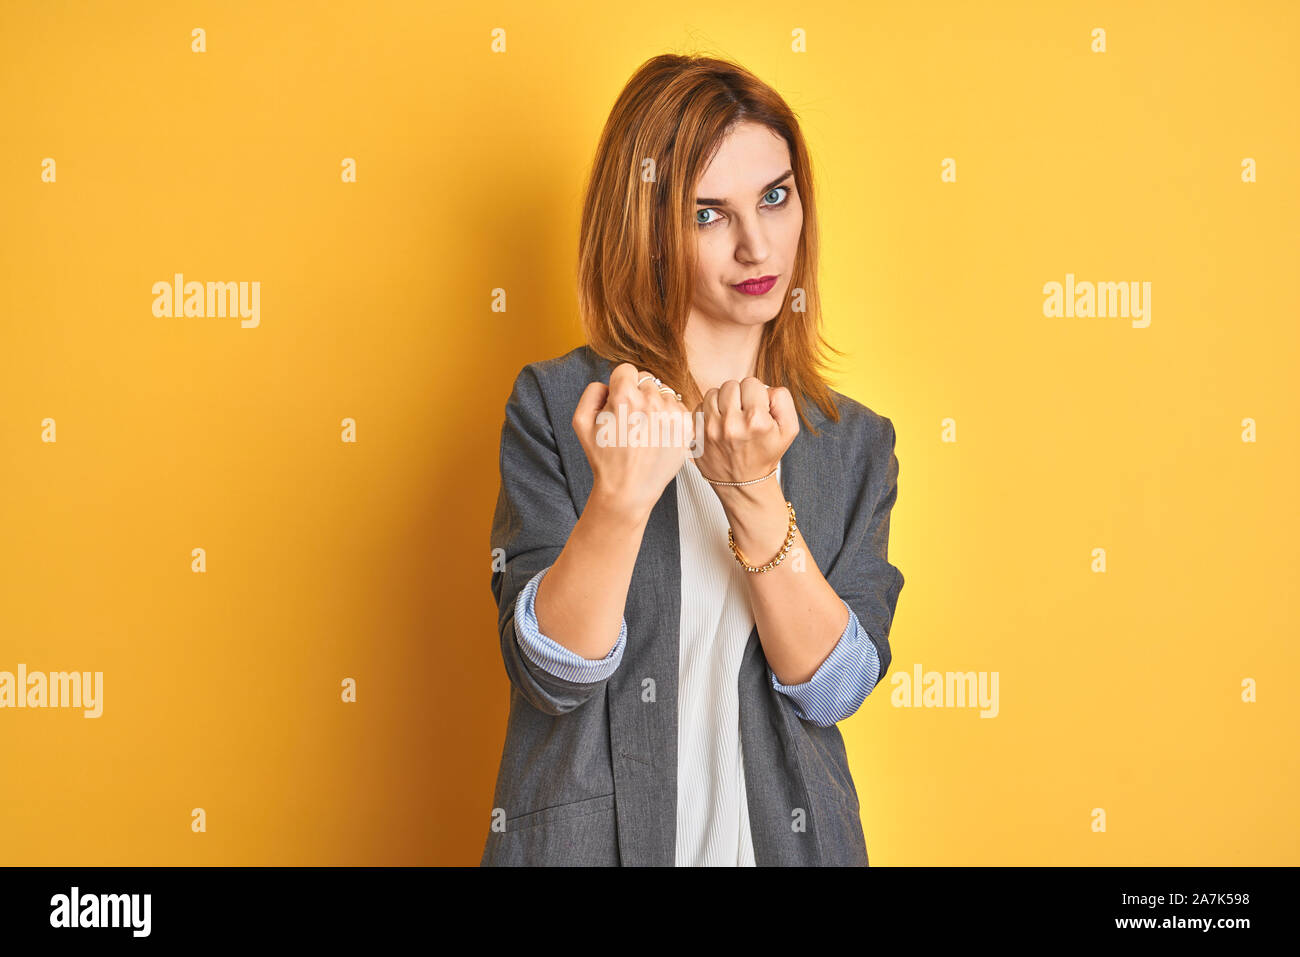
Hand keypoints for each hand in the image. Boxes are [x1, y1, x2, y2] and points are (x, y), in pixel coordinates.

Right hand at [572, 362, 696, 519]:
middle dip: (638, 394)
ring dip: (656, 404)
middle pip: (647, 379)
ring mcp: (672, 413)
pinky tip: (658, 434)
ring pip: (664, 392)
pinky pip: (678, 407)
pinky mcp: (686, 426)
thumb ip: (592, 391)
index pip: (627, 369)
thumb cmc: (605, 458)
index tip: (620, 402)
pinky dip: (670, 417)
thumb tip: (610, 382)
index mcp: (624, 397)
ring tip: (645, 429)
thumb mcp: (581, 422)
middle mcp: (651, 401)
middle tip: (631, 421)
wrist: (629, 489)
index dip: (620, 385)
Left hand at [691, 377, 798, 489]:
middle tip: (743, 413)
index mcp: (756, 421)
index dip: (756, 394)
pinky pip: (699, 407)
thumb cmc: (765, 454)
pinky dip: (709, 412)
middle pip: (731, 385)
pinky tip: (718, 424)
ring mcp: (711, 430)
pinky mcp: (697, 435)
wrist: (743, 483)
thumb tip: (764, 387)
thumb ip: (782, 400)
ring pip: (712, 392)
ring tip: (730, 416)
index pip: (751, 382)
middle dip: (739, 396)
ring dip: (721, 401)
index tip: (757, 408)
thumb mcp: (789, 429)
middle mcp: (731, 425)